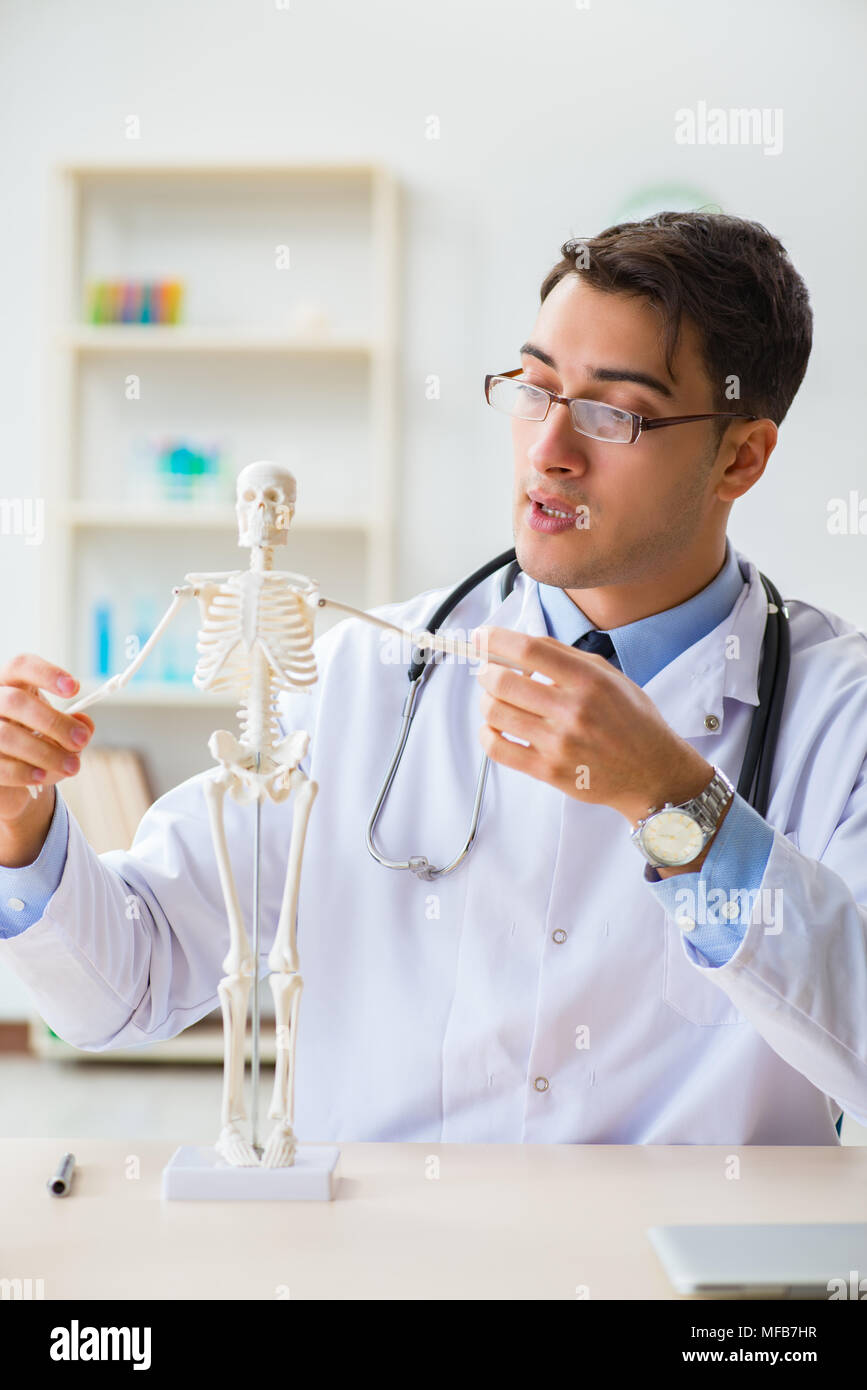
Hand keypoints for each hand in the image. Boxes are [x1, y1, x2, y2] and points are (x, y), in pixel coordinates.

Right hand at [0, 655, 93, 861]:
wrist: (10, 774)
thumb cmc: (35, 743)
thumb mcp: (58, 732)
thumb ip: (75, 728)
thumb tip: (84, 725)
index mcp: (10, 684)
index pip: (21, 666)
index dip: (47, 674)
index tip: (75, 688)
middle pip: (15, 701)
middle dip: (53, 722)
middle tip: (81, 740)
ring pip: (6, 735)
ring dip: (45, 753)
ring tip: (72, 766)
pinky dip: (24, 772)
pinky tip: (42, 776)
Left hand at [472, 627, 714, 825]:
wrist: (652, 773)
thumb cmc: (632, 721)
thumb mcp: (610, 676)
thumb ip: (566, 657)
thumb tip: (520, 642)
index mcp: (588, 680)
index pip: (528, 650)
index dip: (495, 639)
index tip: (481, 637)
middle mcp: (573, 710)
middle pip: (503, 681)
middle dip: (486, 671)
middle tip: (487, 671)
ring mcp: (559, 743)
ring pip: (495, 712)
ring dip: (486, 700)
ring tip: (494, 699)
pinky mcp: (549, 771)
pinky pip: (498, 749)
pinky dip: (487, 733)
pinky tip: (494, 726)